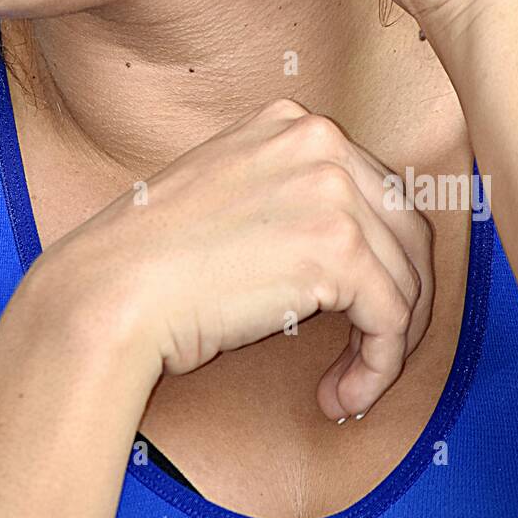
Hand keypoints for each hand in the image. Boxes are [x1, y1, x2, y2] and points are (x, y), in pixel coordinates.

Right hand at [36, 98, 433, 421]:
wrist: (111, 291)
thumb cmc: (151, 259)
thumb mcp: (230, 192)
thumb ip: (288, 195)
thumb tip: (351, 248)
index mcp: (290, 121)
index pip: (373, 188)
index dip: (376, 256)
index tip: (356, 306)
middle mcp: (320, 141)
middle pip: (404, 228)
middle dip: (397, 297)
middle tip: (369, 349)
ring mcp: (334, 190)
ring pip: (406, 278)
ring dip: (385, 344)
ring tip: (347, 383)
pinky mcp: (341, 250)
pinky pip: (392, 320)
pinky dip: (378, 369)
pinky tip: (341, 397)